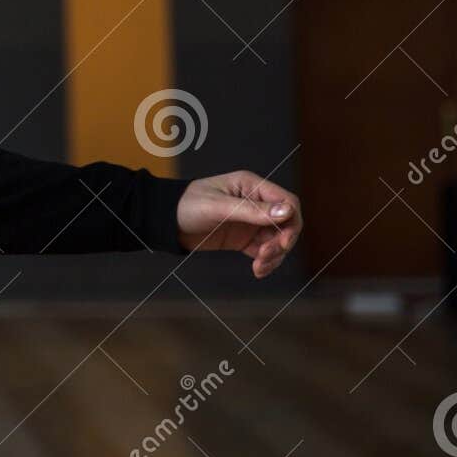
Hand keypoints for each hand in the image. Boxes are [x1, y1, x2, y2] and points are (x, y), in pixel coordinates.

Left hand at [175, 170, 301, 278]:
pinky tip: (258, 271)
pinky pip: (265, 251)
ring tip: (260, 267)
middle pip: (287, 224)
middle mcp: (255, 202)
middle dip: (282, 242)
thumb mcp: (219, 207)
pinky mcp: (244, 238)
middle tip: (266, 256)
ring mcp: (251, 221)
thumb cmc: (187, 205)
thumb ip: (252, 211)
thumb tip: (288, 211)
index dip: (291, 222)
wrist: (164, 222)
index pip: (287, 202)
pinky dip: (266, 262)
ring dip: (275, 255)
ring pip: (278, 240)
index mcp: (251, 186)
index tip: (282, 242)